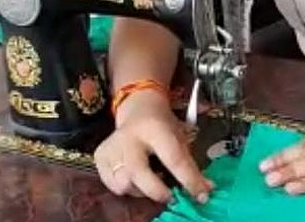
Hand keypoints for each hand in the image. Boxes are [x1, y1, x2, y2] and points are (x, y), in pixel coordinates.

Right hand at [93, 90, 213, 202]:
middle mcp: (128, 137)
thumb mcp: (179, 138)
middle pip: (137, 173)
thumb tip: (205, 191)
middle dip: (156, 191)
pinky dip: (127, 188)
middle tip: (170, 196)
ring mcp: (110, 147)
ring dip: (141, 190)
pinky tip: (136, 177)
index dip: (188, 180)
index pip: (173, 158)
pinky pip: (112, 185)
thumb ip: (190, 164)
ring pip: (123, 184)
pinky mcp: (99, 157)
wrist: (138, 109)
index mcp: (154, 128)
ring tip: (151, 180)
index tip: (201, 195)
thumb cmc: (162, 125)